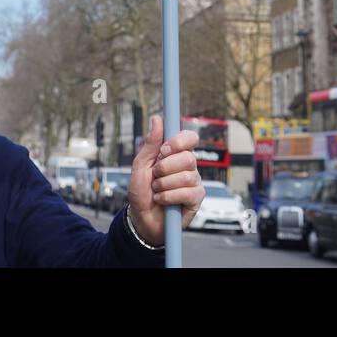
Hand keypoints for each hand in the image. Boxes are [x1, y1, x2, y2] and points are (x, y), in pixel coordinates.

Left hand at [127, 115, 204, 245]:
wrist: (141, 218)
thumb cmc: (141, 191)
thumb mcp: (140, 165)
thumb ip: (150, 143)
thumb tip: (157, 118)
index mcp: (175, 154)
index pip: (190, 137)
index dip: (179, 141)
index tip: (163, 150)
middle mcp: (188, 166)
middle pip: (188, 157)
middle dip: (165, 168)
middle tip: (155, 176)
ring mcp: (194, 182)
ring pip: (186, 176)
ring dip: (164, 185)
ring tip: (157, 190)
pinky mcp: (196, 199)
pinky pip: (188, 192)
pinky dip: (169, 196)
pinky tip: (162, 200)